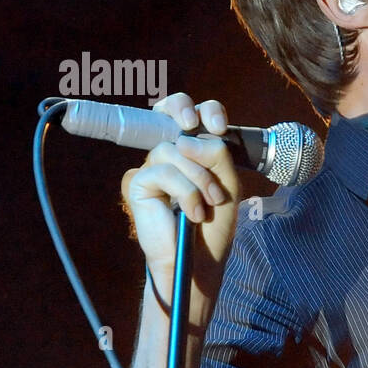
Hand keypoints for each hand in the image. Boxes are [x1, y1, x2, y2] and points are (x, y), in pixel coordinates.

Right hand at [121, 93, 241, 323]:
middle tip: (192, 124)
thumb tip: (187, 137)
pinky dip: (185, 193)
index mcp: (196, 151)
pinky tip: (191, 213)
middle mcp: (173, 154)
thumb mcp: (228, 186)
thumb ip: (218, 156)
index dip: (207, 110)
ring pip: (175, 150)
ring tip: (207, 205)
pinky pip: (164, 171)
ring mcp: (154, 167)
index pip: (196, 115)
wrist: (200, 258)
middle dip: (182, 109)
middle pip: (171, 112)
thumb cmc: (214, 225)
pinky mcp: (139, 183)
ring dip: (199, 179)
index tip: (219, 126)